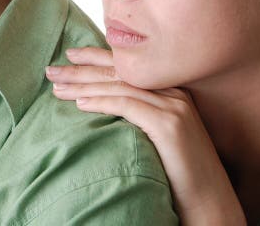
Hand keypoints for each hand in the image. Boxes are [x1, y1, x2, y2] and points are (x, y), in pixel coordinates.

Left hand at [45, 47, 245, 225]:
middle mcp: (174, 92)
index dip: (97, 58)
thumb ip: (138, 114)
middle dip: (82, 69)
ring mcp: (174, 106)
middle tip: (51, 69)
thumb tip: (97, 103)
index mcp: (171, 90)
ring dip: (84, 85)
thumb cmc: (178, 173)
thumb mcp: (156, 135)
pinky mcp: (169, 125)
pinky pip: (127, 106)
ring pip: (119, 87)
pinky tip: (80, 103)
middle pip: (120, 72)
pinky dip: (101, 102)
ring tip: (57, 88)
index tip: (70, 57)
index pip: (127, 66)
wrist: (209, 202)